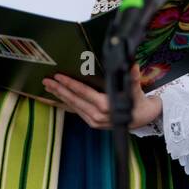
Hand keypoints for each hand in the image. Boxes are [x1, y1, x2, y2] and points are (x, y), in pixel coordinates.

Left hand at [42, 65, 161, 128]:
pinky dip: (68, 104)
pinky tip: (61, 97)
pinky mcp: (93, 123)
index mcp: (106, 106)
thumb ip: (132, 77)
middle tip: (46, 81)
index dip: (70, 84)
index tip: (58, 76)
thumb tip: (132, 64)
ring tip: (49, 87)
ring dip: (61, 97)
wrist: (143, 118)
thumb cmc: (138, 102)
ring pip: (74, 106)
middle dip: (59, 90)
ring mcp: (94, 121)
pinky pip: (77, 112)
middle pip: (74, 100)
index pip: (83, 92)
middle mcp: (98, 115)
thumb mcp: (136, 89)